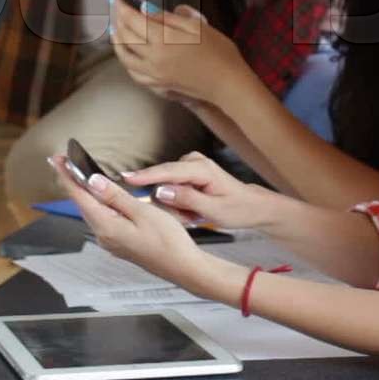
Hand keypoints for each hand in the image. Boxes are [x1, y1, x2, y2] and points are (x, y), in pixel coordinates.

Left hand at [48, 155, 214, 290]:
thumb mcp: (143, 212)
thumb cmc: (168, 241)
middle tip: (65, 161)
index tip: (57, 159)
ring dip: (85, 192)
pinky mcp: (120, 242)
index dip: (67, 176)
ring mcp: (111, 241)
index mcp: (107, 227)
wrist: (184, 267)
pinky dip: (98, 203)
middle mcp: (104, 235)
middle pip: (83, 203)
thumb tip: (92, 182)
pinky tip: (101, 195)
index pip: (79, 196)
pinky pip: (103, 218)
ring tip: (79, 174)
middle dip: (73, 181)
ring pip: (92, 211)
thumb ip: (115, 196)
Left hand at [111, 0, 251, 107]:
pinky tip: (128, 54)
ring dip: (117, 41)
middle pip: (125, 37)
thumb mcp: (195, 26)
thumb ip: (168, 18)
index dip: (122, 6)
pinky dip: (126, 61)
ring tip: (116, 29)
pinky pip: (134, 73)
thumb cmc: (218, 51)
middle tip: (117, 9)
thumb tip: (146, 10)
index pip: (133, 19)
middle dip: (118, 20)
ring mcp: (154, 74)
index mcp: (163, 40)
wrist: (227, 83)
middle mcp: (153, 58)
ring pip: (125, 57)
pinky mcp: (158, 85)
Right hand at [122, 151, 278, 230]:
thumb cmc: (237, 208)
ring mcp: (191, 165)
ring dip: (175, 205)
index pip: (168, 171)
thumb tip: (161, 190)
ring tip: (193, 217)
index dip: (146, 176)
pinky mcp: (188, 172)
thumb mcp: (214, 210)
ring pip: (167, 185)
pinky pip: (172, 187)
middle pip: (165, 178)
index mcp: (202, 169)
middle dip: (168, 202)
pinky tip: (191, 212)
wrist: (251, 205)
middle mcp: (195, 162)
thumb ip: (187, 199)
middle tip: (187, 217)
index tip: (127, 178)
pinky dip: (178, 202)